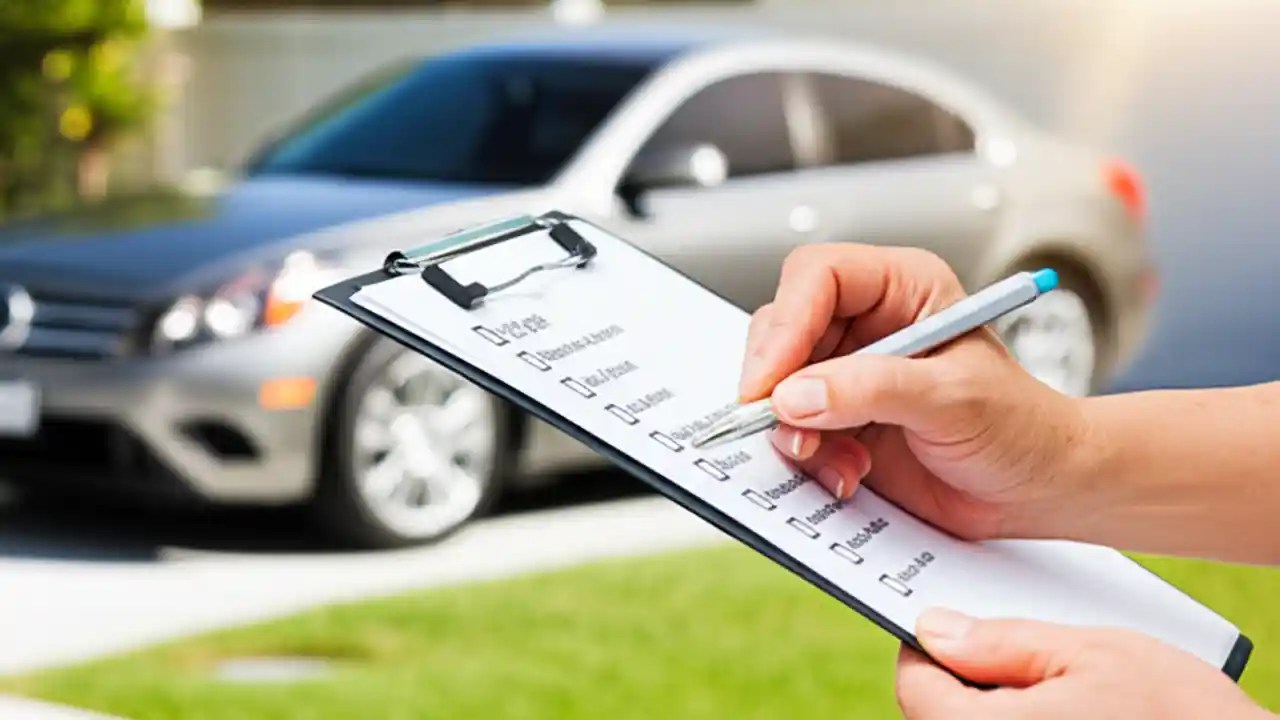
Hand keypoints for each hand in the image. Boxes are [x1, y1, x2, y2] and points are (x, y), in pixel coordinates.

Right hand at [739, 244, 1092, 539]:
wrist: (1035, 489)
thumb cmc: (1020, 427)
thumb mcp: (953, 400)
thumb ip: (871, 390)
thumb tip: (795, 395)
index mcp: (901, 287)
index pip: (819, 278)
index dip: (787, 324)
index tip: (770, 380)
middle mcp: (867, 324)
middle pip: (784, 329)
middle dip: (779, 383)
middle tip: (786, 425)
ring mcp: (847, 373)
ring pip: (778, 385)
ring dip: (794, 429)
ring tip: (835, 458)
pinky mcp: (838, 420)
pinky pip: (791, 429)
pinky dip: (808, 457)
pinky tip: (848, 472)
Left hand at [896, 608, 1268, 718]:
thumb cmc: (1182, 717)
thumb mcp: (1091, 653)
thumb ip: (1002, 641)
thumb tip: (935, 628)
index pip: (916, 689)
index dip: (927, 650)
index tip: (949, 627)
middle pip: (942, 719)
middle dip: (967, 682)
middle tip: (1011, 653)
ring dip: (1002, 709)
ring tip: (1053, 686)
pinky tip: (1071, 712)